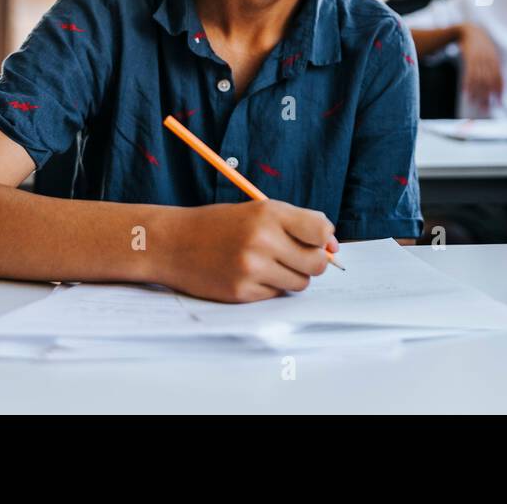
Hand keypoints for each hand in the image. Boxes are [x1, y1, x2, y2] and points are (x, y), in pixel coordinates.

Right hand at [159, 200, 336, 302]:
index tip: (316, 241)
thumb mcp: (258, 211)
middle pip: (317, 263)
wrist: (173, 242)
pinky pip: (277, 295)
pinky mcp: (241, 292)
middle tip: (294, 257)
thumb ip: (297, 224)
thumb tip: (334, 248)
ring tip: (268, 264)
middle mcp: (262, 240)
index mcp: (269, 213)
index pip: (321, 231)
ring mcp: (251, 268)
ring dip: (291, 276)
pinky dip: (270, 288)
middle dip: (313, 262)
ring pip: (300, 283)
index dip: (323, 239)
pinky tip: (250, 275)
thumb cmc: (221, 225)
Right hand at [457, 23, 502, 110]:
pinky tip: (466, 92)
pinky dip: (467, 84)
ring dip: (476, 93)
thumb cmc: (482, 45)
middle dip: (487, 96)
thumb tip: (498, 86)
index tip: (498, 102)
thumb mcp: (490, 54)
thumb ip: (494, 68)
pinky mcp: (468, 58)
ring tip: (474, 103)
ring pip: (478, 79)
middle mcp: (488, 60)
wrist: (470, 31)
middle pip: (488, 82)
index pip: (498, 79)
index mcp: (495, 60)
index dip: (499, 92)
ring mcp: (478, 59)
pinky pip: (468, 73)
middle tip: (485, 107)